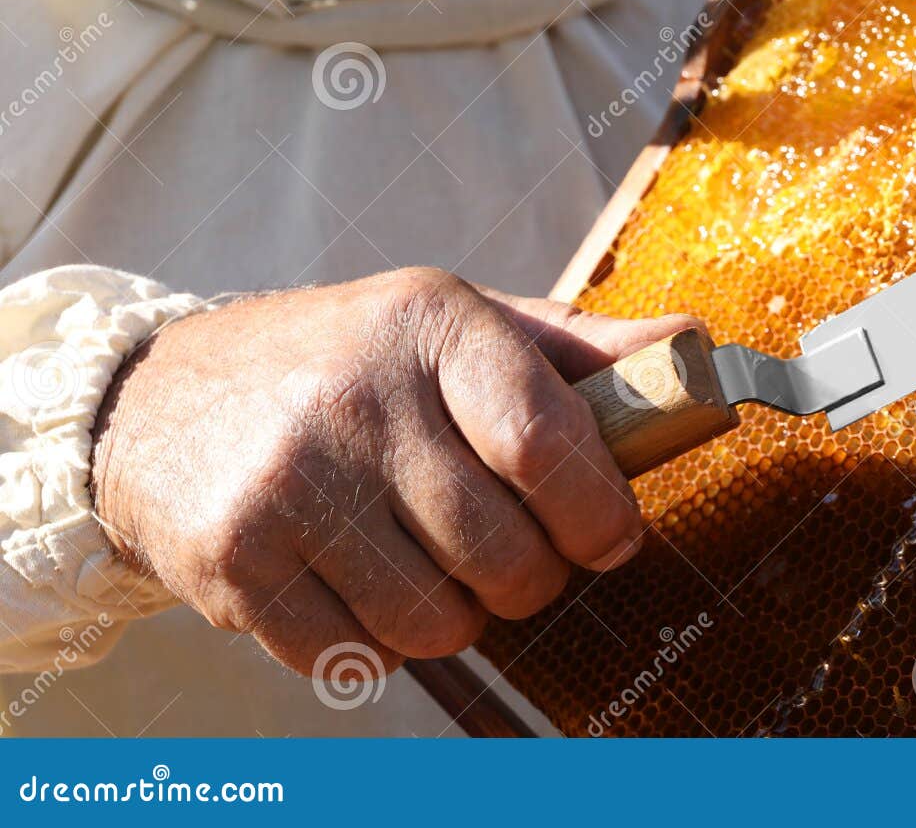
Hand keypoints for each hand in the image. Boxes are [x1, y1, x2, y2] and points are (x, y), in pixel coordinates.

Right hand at [91, 268, 692, 676]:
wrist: (157, 399)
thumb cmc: (346, 363)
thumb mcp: (458, 324)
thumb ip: (578, 350)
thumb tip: (693, 347)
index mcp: (430, 324)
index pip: (542, 439)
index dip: (596, 510)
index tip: (608, 535)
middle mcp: (355, 397)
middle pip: (501, 551)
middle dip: (533, 578)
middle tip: (517, 557)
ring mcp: (287, 483)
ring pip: (437, 620)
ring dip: (459, 617)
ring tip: (434, 565)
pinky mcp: (234, 562)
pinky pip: (359, 657)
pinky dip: (382, 643)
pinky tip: (363, 584)